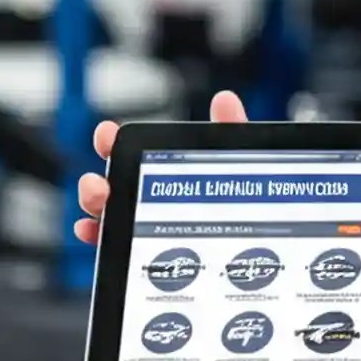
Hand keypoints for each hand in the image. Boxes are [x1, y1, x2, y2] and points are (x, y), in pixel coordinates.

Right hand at [73, 90, 248, 244]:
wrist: (265, 255)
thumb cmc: (253, 207)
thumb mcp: (245, 166)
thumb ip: (234, 135)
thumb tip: (225, 100)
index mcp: (169, 175)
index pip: (134, 155)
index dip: (115, 142)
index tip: (108, 134)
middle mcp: (151, 203)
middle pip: (113, 189)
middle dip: (97, 181)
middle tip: (99, 182)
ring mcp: (145, 232)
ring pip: (110, 218)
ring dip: (95, 207)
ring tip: (99, 203)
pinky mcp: (145, 259)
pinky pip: (116, 250)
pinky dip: (98, 240)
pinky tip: (95, 233)